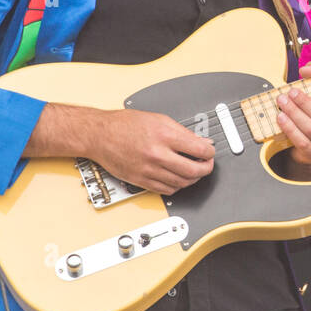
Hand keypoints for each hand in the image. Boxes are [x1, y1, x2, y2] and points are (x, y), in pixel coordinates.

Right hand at [94, 109, 214, 195]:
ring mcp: (149, 170)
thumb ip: (182, 132)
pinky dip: (177, 186)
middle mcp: (157, 154)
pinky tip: (178, 178)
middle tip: (206, 164)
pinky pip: (167, 190)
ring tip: (193, 171)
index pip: (199, 150)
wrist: (100, 135)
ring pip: (182, 183)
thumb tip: (201, 142)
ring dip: (192, 179)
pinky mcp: (141, 181)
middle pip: (193, 171)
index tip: (210, 152)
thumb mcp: (158, 119)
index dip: (210, 153)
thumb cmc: (125, 125)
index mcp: (164, 135)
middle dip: (206, 169)